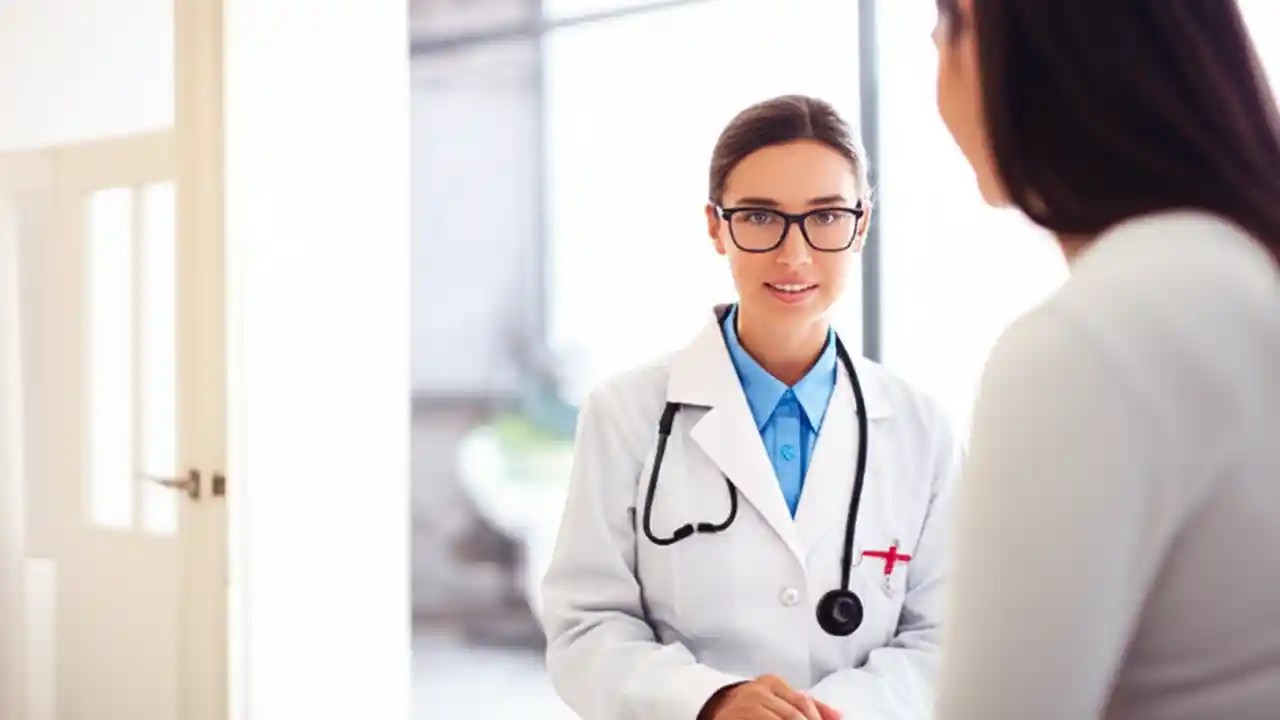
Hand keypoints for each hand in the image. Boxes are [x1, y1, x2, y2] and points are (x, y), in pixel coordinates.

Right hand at [699, 674, 842, 719]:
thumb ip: (809, 706)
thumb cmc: (752, 706)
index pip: (803, 701)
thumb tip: (839, 716)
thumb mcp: (780, 700)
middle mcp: (757, 691)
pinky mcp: (735, 719)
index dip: (818, 718)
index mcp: (771, 682)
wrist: (715, 708)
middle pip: (794, 715)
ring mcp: (745, 706)